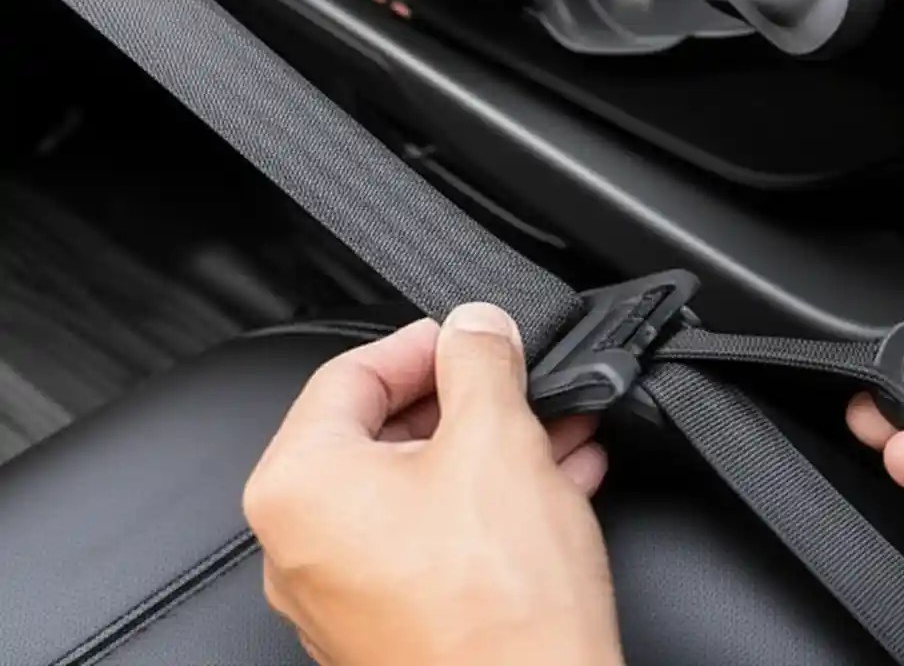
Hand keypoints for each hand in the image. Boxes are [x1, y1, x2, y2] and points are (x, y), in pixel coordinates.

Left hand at [243, 304, 623, 665]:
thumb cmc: (500, 604)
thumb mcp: (497, 439)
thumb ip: (480, 361)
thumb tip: (476, 327)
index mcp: (299, 488)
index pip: (348, 375)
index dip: (422, 342)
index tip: (470, 334)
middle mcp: (302, 546)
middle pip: (383, 435)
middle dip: (468, 401)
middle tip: (517, 380)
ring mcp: (345, 595)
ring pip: (419, 490)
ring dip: (490, 451)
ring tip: (554, 431)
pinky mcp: (393, 626)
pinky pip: (434, 541)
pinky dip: (487, 506)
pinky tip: (552, 488)